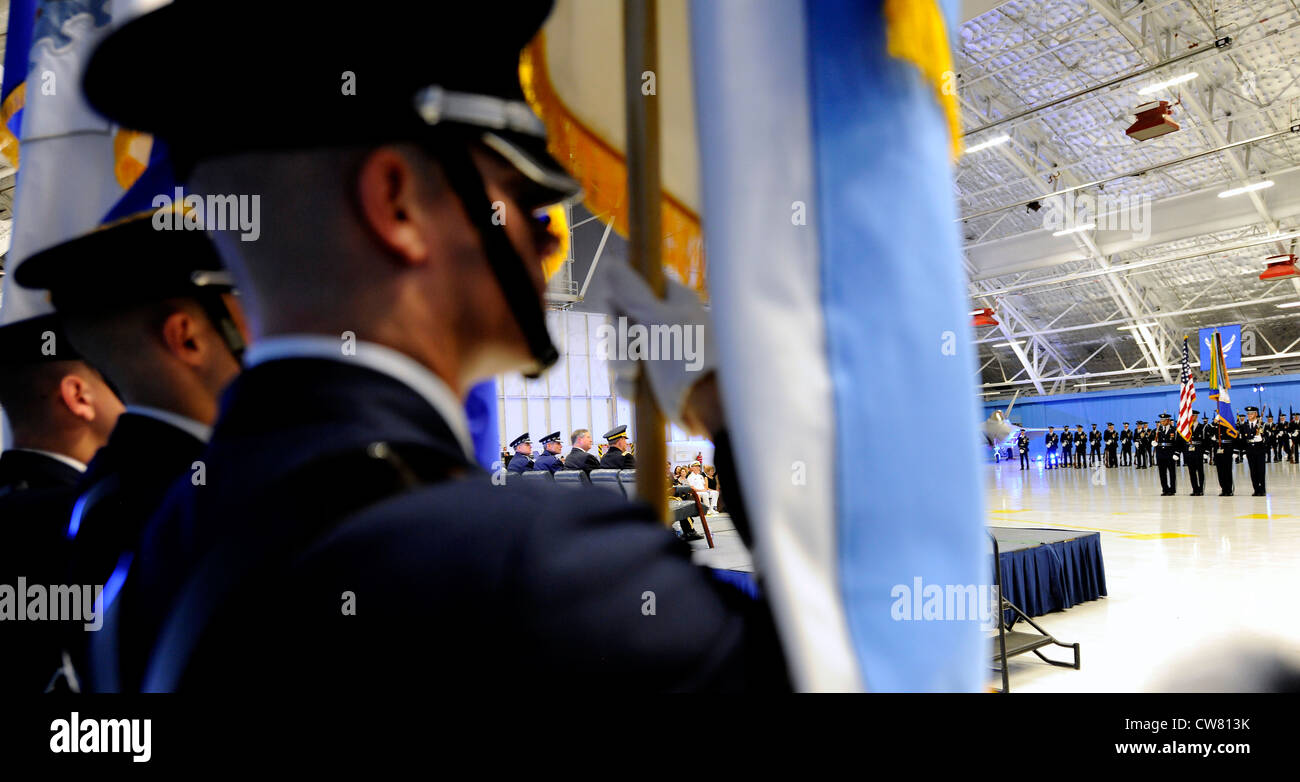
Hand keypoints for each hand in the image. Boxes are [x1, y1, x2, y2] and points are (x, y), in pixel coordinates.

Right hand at [596, 259, 717, 430]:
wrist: (709, 405)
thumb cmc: (689, 355)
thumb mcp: (657, 318)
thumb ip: (630, 291)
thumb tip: (608, 262)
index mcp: (670, 300)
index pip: (631, 287)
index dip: (619, 300)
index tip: (619, 310)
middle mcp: (662, 323)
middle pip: (618, 321)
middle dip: (617, 339)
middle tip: (630, 348)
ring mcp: (656, 353)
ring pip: (617, 351)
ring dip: (620, 363)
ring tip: (635, 373)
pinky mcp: (650, 380)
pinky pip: (624, 378)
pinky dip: (627, 385)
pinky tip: (638, 391)